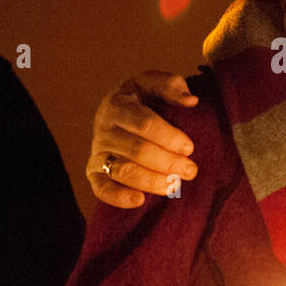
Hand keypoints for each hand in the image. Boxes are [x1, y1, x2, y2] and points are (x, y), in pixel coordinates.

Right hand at [86, 71, 198, 206]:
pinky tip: (139, 200)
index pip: (145, 123)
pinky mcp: (94, 172)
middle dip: (167, 162)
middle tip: (191, 171)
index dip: (169, 137)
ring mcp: (98, 151)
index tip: (189, 148)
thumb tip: (191, 101)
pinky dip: (118, 197)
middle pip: (137, 150)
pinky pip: (101, 188)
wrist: (116, 114)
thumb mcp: (153, 84)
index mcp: (118, 104)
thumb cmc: (142, 99)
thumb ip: (171, 86)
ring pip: (123, 170)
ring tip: (174, 185)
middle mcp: (104, 128)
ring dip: (151, 181)